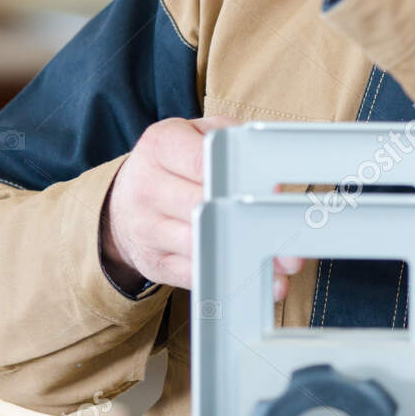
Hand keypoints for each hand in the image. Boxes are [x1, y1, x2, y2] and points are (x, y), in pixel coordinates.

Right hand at [101, 115, 303, 299]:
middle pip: (204, 207)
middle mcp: (148, 187)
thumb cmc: (176, 163)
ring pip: (201, 244)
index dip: (241, 177)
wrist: (121, 202)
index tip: (273, 192)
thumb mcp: (200, 134)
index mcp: (161, 145)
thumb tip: (273, 176)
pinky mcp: (154, 262)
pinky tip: (262, 280)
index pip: (203, 161)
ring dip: (248, 255)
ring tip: (285, 261)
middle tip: (292, 233)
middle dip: (251, 221)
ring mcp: (147, 229)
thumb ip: (237, 142)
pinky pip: (196, 275)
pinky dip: (231, 280)